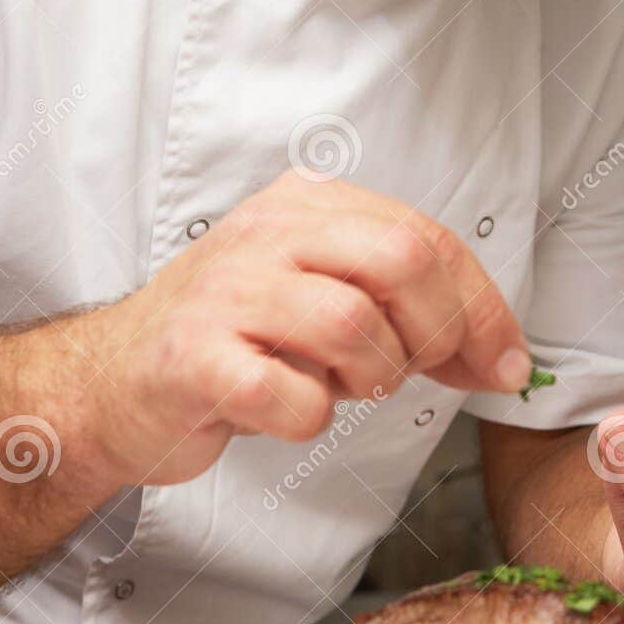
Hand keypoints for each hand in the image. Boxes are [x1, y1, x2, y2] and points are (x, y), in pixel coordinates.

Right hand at [89, 172, 530, 486]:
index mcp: (308, 205)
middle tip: (414, 373)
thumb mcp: (323, 299)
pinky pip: (289, 393)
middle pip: (402, 260)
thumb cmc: (234, 342)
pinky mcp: (195, 355)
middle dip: (436, 332)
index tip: (507, 363)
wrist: (116, 381)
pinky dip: (309, 418)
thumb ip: (407, 310)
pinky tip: (290, 410)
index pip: (426, 237)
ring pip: (354, 324)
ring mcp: (229, 290)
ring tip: (341, 388)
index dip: (481, 307)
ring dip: (371, 378)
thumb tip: (502, 356)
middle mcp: (268, 232)